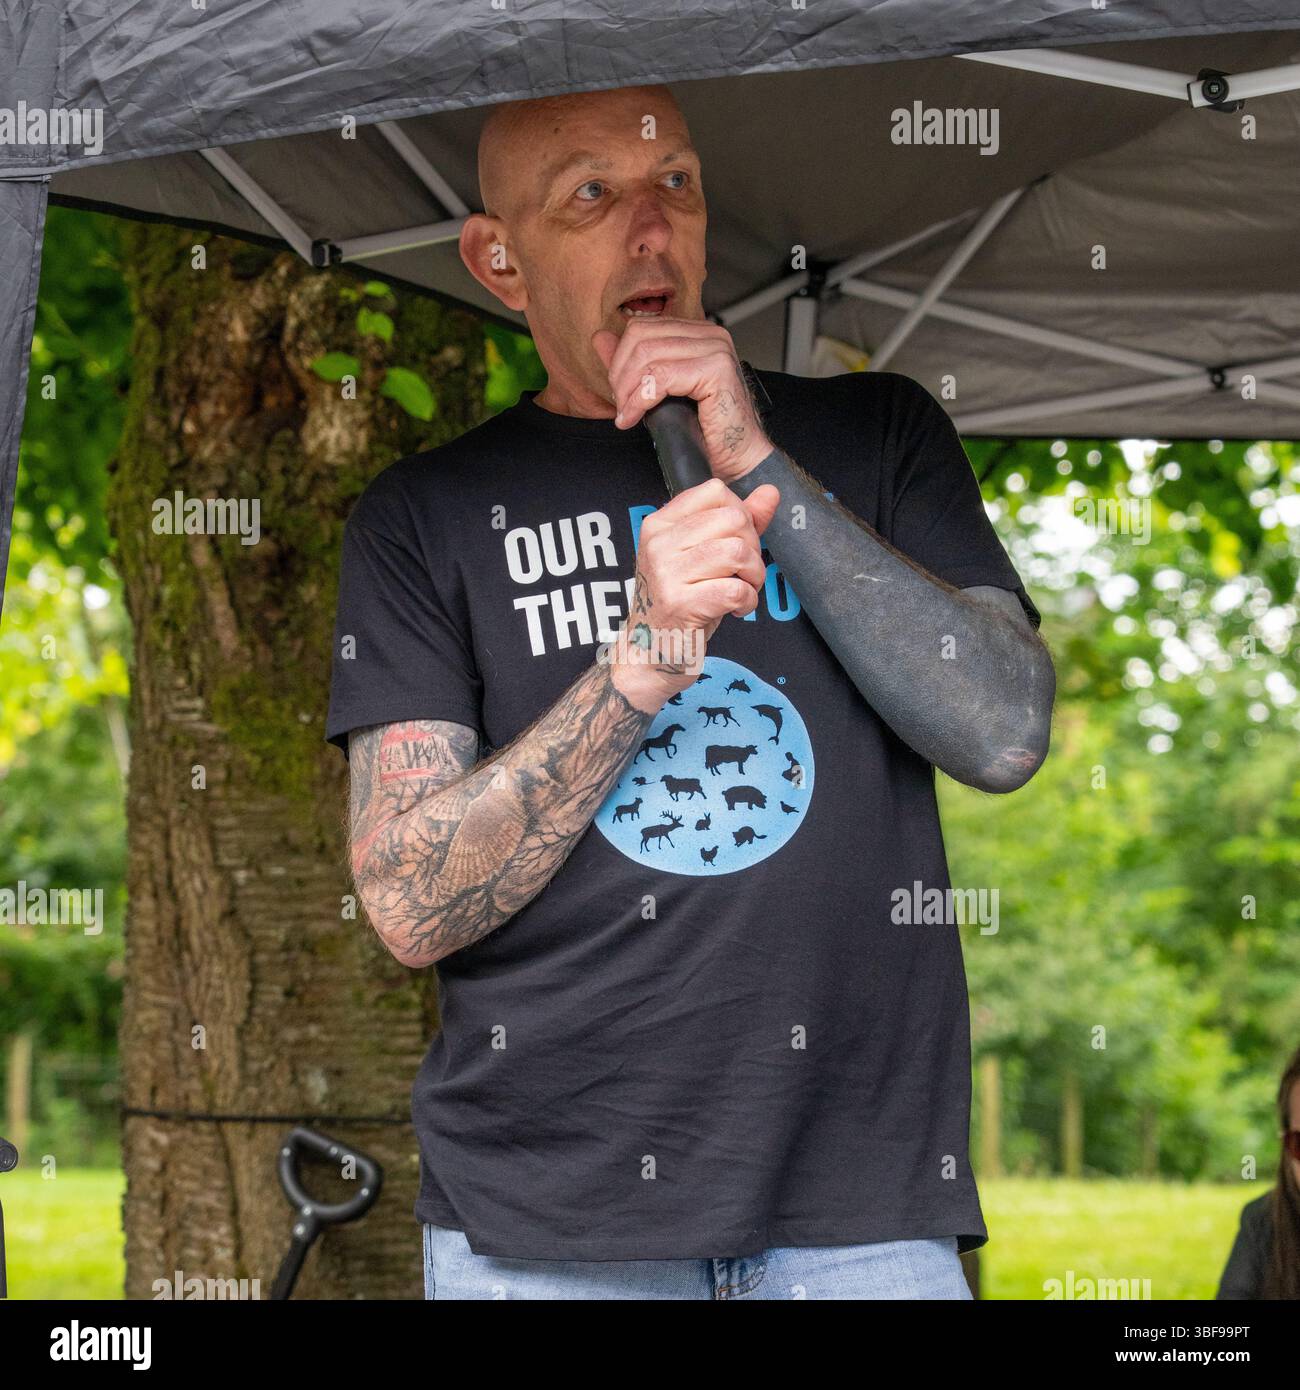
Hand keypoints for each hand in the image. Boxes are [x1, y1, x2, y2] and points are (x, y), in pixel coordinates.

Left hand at [592, 318, 774, 482]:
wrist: (738, 457)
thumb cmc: (706, 430)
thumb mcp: (660, 390)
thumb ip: (632, 363)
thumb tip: (600, 338)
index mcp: (698, 333)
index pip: (641, 328)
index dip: (620, 360)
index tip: (619, 392)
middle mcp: (710, 334)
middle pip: (640, 338)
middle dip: (620, 374)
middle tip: (621, 405)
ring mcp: (715, 349)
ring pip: (648, 357)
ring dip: (628, 390)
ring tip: (627, 414)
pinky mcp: (716, 369)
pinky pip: (661, 378)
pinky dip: (640, 400)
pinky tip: (634, 418)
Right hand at [608, 476, 780, 712]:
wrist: (648, 653)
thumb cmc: (681, 602)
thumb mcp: (703, 557)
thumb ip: (737, 524)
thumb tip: (770, 492)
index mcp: (660, 524)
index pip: (714, 491)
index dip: (741, 514)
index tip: (737, 543)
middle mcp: (659, 543)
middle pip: (732, 519)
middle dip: (753, 547)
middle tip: (744, 573)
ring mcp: (666, 574)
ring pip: (737, 552)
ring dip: (754, 575)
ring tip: (744, 590)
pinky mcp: (680, 605)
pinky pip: (736, 589)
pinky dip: (748, 601)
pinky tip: (737, 610)